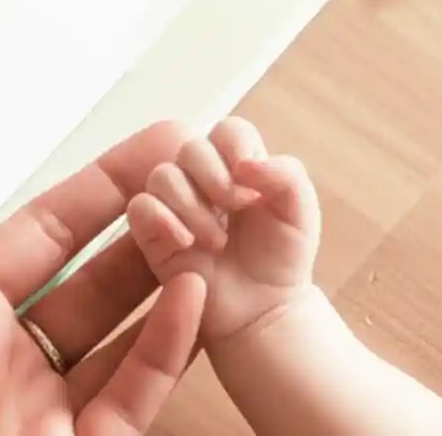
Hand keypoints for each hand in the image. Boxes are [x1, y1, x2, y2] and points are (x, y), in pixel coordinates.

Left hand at [0, 123, 206, 435]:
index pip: (38, 237)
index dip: (96, 190)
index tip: (150, 147)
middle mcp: (0, 361)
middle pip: (92, 278)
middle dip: (148, 228)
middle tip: (202, 180)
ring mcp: (40, 412)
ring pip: (123, 334)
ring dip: (168, 281)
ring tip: (211, 231)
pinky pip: (132, 395)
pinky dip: (166, 349)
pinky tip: (191, 300)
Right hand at [126, 117, 320, 343]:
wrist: (262, 309)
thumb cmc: (280, 258)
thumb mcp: (301, 213)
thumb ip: (286, 175)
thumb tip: (247, 165)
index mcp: (237, 165)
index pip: (228, 131)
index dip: (237, 148)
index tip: (253, 185)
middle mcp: (201, 178)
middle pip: (191, 147)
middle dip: (215, 178)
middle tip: (237, 210)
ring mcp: (174, 204)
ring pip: (163, 176)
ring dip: (194, 207)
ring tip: (217, 242)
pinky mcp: (153, 232)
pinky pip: (140, 207)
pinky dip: (162, 220)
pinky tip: (187, 243)